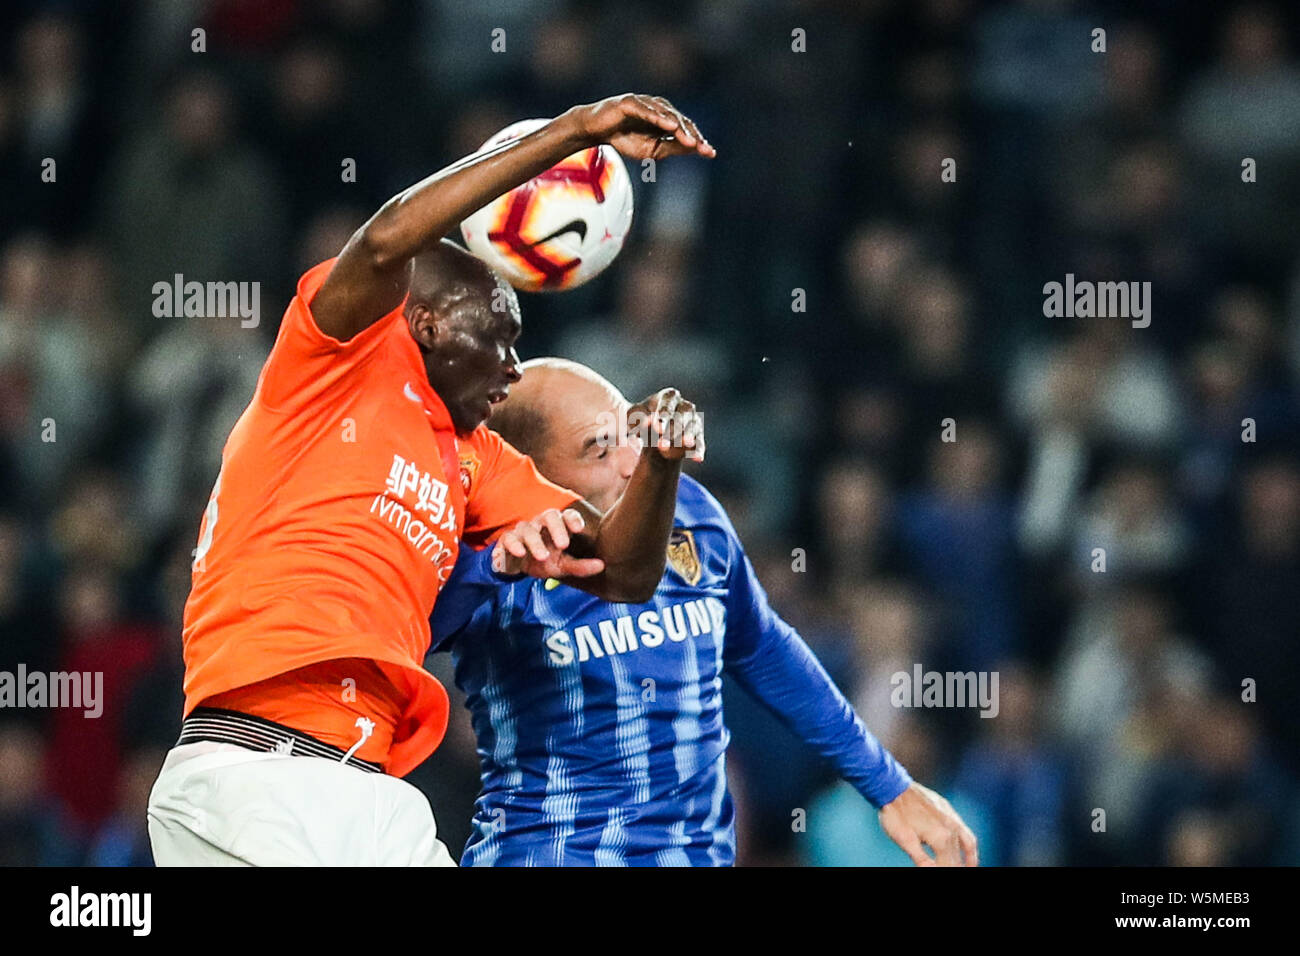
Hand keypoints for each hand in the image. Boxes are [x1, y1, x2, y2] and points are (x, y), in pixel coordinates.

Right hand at [492, 508, 605, 580]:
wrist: (518, 568)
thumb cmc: (545, 561)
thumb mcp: (563, 566)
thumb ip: (581, 566)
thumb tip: (602, 565)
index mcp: (558, 527)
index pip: (567, 516)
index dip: (573, 519)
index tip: (579, 530)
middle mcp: (541, 524)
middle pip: (549, 516)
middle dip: (557, 528)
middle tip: (563, 544)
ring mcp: (523, 531)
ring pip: (528, 529)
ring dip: (535, 542)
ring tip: (543, 556)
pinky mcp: (507, 540)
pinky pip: (508, 538)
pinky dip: (514, 544)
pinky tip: (520, 553)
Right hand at [562, 94, 715, 160]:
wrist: (596, 131)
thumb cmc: (624, 139)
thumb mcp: (651, 150)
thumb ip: (671, 147)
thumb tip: (694, 148)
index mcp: (665, 119)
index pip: (685, 129)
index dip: (697, 140)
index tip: (710, 153)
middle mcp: (658, 108)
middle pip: (679, 120)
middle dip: (692, 135)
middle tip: (702, 148)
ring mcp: (645, 103)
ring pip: (666, 114)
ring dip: (679, 128)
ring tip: (690, 141)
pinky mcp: (630, 102)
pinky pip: (646, 110)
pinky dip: (659, 117)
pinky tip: (670, 125)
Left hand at [628, 388, 704, 462]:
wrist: (649, 429)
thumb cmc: (641, 418)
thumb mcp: (635, 416)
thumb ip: (641, 419)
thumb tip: (648, 422)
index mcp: (669, 396)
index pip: (667, 407)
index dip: (663, 418)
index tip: (657, 428)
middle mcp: (685, 406)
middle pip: (680, 418)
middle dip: (672, 431)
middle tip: (662, 444)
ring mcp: (693, 420)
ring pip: (692, 429)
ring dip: (686, 438)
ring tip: (686, 444)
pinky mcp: (697, 435)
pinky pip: (699, 443)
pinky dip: (698, 450)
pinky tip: (697, 459)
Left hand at [877, 782, 978, 866]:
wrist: (893, 787)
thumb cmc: (895, 814)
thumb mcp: (904, 841)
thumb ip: (921, 859)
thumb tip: (932, 870)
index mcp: (941, 838)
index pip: (948, 864)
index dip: (945, 871)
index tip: (942, 873)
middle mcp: (951, 828)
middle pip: (957, 856)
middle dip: (955, 866)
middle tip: (955, 871)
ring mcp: (951, 817)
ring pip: (967, 844)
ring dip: (969, 859)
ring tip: (970, 868)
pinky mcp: (948, 810)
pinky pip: (965, 831)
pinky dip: (969, 844)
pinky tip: (966, 849)